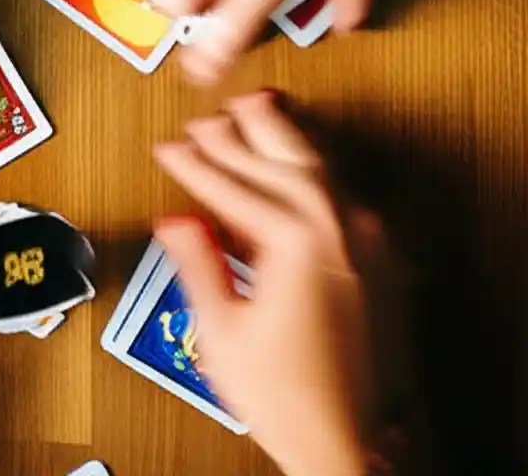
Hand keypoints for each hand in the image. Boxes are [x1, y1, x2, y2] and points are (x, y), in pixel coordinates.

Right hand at [152, 91, 374, 475]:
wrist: (355, 439)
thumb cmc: (293, 398)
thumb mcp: (221, 330)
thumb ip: (199, 264)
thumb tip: (175, 222)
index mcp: (293, 244)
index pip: (233, 186)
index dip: (195, 164)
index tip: (171, 147)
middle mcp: (336, 232)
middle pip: (281, 160)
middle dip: (238, 135)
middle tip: (207, 118)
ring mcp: (365, 242)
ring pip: (319, 167)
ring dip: (282, 138)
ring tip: (255, 112)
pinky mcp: (380, 257)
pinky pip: (342, 192)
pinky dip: (312, 169)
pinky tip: (297, 166)